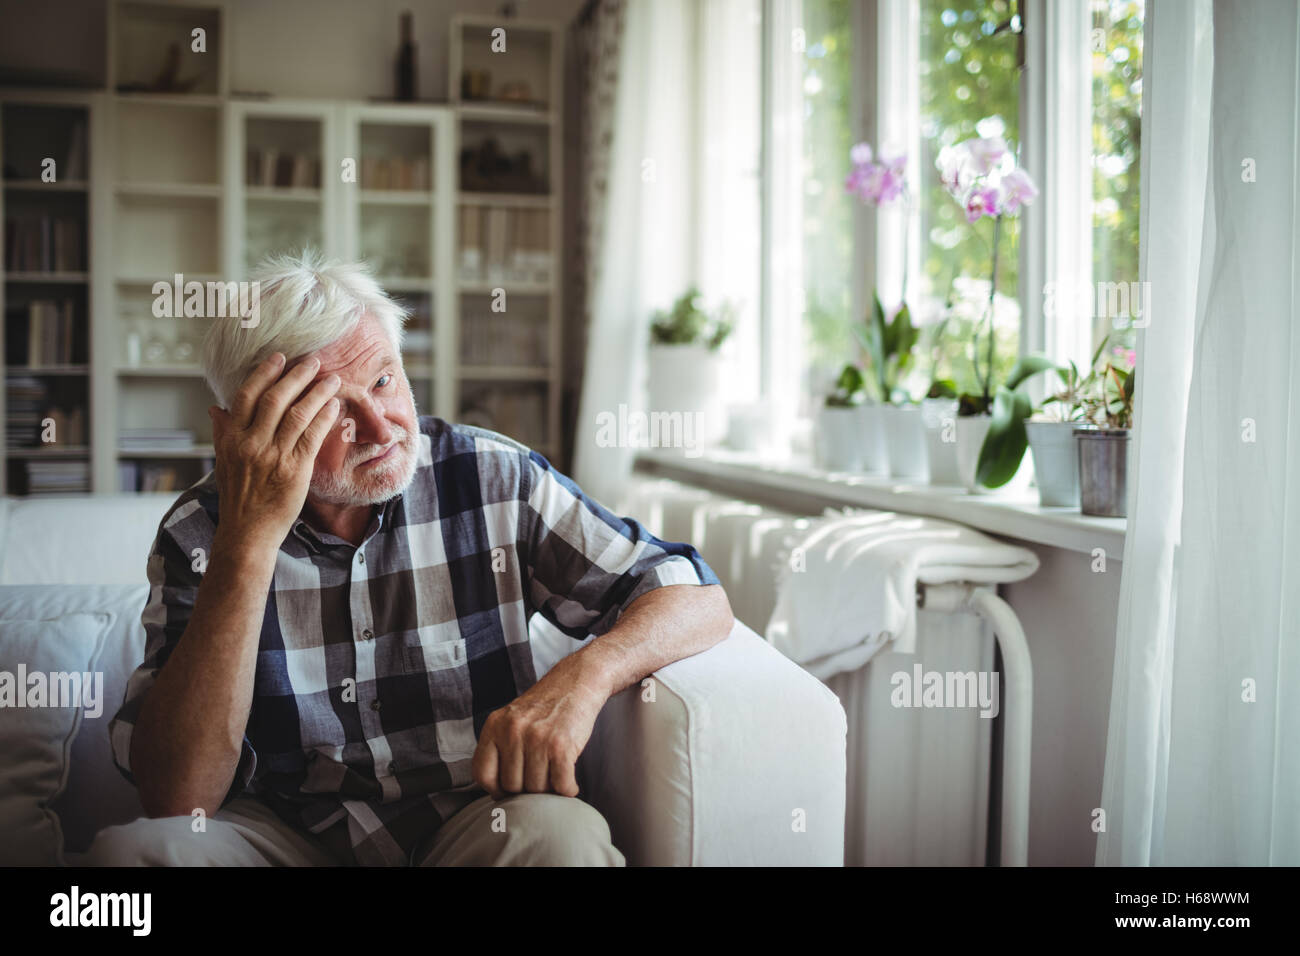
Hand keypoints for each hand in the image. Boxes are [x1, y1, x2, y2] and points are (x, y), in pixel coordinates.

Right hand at [208, 352, 340, 549]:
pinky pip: (312, 436)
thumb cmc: (239, 497)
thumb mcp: (224, 461)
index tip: (280, 358)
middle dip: (296, 377)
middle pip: (275, 399)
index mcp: (232, 438)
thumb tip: (216, 408)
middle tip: (313, 362)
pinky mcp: (294, 470)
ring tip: (331, 379)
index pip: (247, 395)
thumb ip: (222, 433)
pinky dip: (324, 417)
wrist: (247, 532)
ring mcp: (273, 456)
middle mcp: (251, 444)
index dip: (265, 373)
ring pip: (297, 414)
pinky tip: (334, 405)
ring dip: (317, 392)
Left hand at [471, 659, 608, 798]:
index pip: (482, 773)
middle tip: (540, 781)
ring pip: (536, 789)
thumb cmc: (545, 708)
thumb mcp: (512, 720)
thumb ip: (500, 749)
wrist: (577, 683)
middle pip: (511, 786)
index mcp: (494, 726)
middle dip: (527, 791)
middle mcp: (512, 731)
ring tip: (555, 778)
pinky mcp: (561, 746)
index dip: (496, 790)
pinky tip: (569, 783)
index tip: (509, 792)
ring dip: (549, 791)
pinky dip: (567, 790)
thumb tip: (499, 794)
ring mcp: (536, 738)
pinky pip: (560, 785)